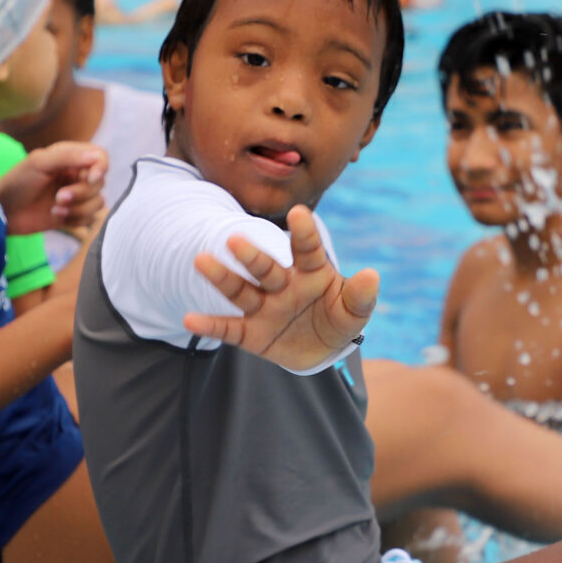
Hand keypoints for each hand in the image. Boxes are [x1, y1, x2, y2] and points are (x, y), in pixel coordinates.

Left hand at [0, 141, 107, 235]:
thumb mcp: (39, 163)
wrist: (3, 212)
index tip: (91, 178)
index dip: (101, 168)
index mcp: (70, 157)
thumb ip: (68, 157)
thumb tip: (97, 157)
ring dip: (78, 209)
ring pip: (98, 203)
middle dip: (81, 193)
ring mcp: (76, 196)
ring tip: (55, 209)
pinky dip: (75, 220)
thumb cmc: (17, 182)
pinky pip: (90, 219)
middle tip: (59, 197)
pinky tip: (56, 217)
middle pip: (100, 184)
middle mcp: (76, 175)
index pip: (100, 157)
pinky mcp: (73, 215)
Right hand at [183, 206, 378, 372]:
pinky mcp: (251, 334)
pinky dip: (210, 325)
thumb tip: (371, 275)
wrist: (321, 349)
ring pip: (241, 291)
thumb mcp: (354, 311)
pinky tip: (190, 319)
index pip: (307, 249)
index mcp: (310, 272)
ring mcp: (264, 308)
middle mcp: (282, 285)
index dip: (304, 232)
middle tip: (234, 239)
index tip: (299, 213)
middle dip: (251, 255)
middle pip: (265, 268)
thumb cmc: (337, 318)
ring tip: (201, 260)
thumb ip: (361, 296)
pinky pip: (229, 328)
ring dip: (222, 277)